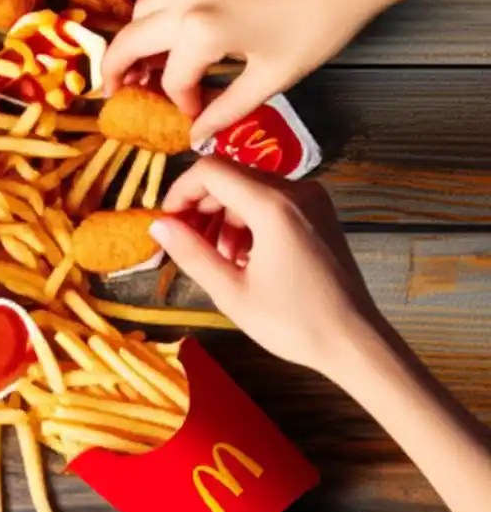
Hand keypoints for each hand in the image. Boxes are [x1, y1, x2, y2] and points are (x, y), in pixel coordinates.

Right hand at [103, 0, 392, 144]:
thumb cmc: (319, 25)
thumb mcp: (274, 77)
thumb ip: (227, 110)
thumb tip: (197, 137)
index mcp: (201, 32)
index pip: (173, 80)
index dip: (182, 105)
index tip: (197, 117)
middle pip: (129, 39)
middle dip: (117, 70)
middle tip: (116, 92)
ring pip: (143, 9)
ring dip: (138, 38)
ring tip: (148, 64)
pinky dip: (162, 13)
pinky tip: (182, 30)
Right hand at [148, 157, 381, 376]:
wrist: (354, 341)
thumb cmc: (293, 323)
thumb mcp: (231, 292)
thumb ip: (191, 253)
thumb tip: (157, 225)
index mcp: (273, 206)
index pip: (210, 170)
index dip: (181, 191)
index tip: (168, 223)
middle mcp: (296, 190)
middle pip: (230, 176)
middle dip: (201, 206)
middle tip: (187, 244)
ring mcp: (312, 198)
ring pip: (249, 188)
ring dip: (224, 215)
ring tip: (219, 258)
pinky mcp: (319, 211)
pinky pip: (271, 199)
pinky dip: (248, 219)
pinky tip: (244, 256)